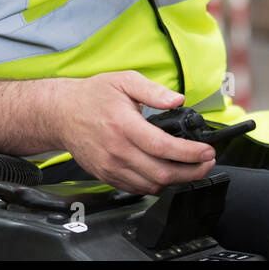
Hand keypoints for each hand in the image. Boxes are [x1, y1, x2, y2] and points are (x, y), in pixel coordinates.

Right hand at [55, 71, 215, 194]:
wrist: (61, 114)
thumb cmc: (92, 96)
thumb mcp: (124, 80)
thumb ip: (153, 90)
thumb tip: (177, 100)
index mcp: (124, 125)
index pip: (163, 146)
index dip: (190, 153)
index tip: (207, 151)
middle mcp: (117, 150)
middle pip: (161, 172)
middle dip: (191, 171)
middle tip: (206, 163)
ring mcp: (111, 167)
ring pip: (152, 185)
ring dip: (177, 181)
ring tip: (191, 168)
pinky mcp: (106, 176)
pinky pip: (137, 188)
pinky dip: (156, 184)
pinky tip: (167, 173)